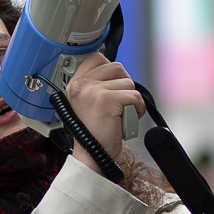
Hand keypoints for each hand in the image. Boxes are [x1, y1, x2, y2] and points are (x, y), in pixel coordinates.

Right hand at [65, 53, 145, 172]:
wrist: (92, 155)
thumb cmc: (93, 132)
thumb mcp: (86, 103)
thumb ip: (96, 85)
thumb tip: (117, 71)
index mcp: (75, 84)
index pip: (97, 58)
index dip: (111, 70)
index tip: (113, 85)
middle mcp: (81, 85)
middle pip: (117, 67)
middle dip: (124, 84)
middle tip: (119, 102)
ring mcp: (93, 92)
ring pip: (128, 82)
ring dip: (131, 99)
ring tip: (121, 113)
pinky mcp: (108, 101)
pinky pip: (135, 96)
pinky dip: (137, 109)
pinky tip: (127, 119)